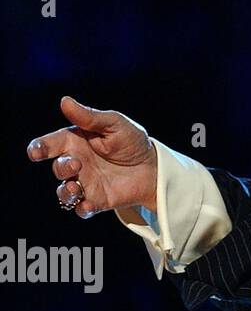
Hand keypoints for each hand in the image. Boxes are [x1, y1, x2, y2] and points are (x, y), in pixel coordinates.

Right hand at [26, 96, 157, 222]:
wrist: (154, 166)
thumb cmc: (132, 141)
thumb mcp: (115, 124)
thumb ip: (90, 117)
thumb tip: (65, 101)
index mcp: (75, 142)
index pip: (48, 145)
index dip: (38, 148)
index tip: (36, 152)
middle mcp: (76, 164)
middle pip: (58, 168)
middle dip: (62, 167)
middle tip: (77, 164)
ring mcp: (85, 183)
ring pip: (64, 192)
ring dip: (66, 192)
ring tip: (77, 187)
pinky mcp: (96, 200)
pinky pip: (81, 209)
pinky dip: (82, 208)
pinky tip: (88, 205)